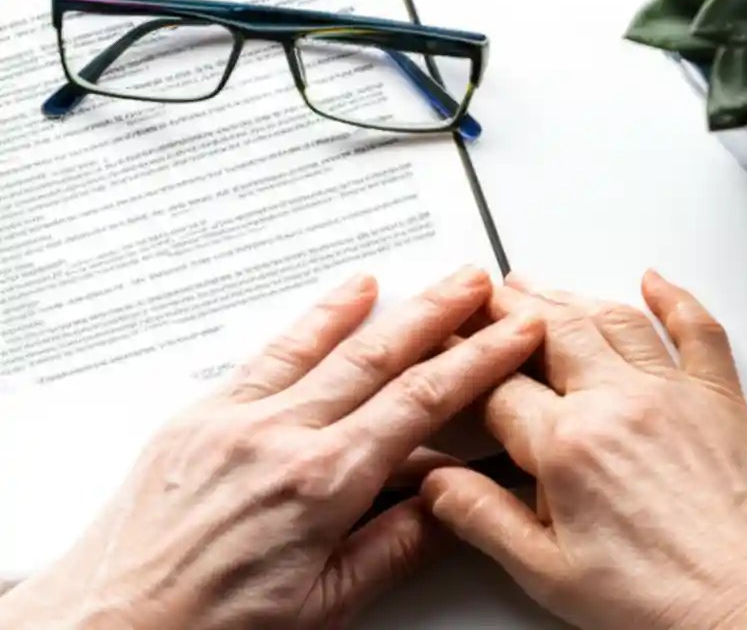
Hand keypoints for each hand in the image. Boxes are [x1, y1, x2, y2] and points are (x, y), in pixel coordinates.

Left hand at [0, 267, 541, 629]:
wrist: (107, 629)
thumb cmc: (209, 628)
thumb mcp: (326, 604)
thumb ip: (395, 544)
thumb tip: (449, 505)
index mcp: (321, 485)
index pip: (420, 402)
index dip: (477, 361)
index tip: (511, 334)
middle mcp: (278, 437)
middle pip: (380, 356)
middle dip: (439, 313)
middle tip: (478, 283)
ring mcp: (233, 420)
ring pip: (324, 344)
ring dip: (383, 307)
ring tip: (422, 280)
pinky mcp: (197, 417)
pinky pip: (268, 354)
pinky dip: (311, 322)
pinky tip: (337, 303)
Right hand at [423, 272, 746, 629]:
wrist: (746, 612)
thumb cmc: (659, 602)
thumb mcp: (547, 573)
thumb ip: (483, 518)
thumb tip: (436, 481)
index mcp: (568, 446)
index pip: (497, 383)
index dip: (463, 357)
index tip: (445, 345)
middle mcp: (619, 403)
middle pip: (550, 330)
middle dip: (508, 306)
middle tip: (483, 294)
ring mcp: (673, 393)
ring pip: (611, 319)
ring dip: (569, 296)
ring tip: (539, 288)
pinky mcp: (719, 399)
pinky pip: (698, 330)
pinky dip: (675, 298)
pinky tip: (654, 282)